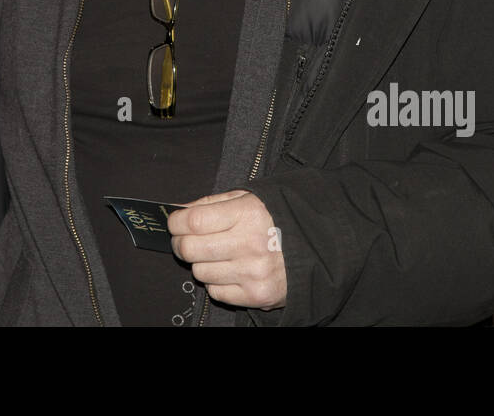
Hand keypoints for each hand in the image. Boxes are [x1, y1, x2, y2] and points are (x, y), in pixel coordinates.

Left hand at [167, 189, 286, 309]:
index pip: (193, 221)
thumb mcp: (249, 198)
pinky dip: (217, 282)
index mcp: (247, 214)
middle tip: (186, 240)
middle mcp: (250, 244)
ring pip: (199, 272)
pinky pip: (216, 292)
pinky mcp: (257, 295)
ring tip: (218, 254)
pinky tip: (231, 270)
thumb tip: (179, 212)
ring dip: (202, 263)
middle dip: (181, 244)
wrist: (318, 247)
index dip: (176, 223)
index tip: (174, 223)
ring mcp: (253, 273)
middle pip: (189, 249)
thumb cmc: (278, 219)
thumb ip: (212, 203)